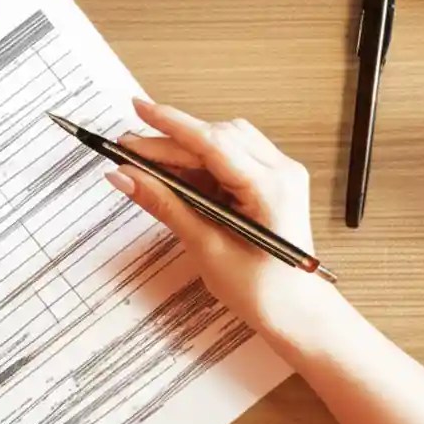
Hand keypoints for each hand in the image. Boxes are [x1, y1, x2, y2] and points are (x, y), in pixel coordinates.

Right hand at [105, 98, 335, 339]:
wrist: (298, 312)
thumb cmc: (264, 291)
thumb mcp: (207, 248)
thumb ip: (166, 206)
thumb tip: (126, 177)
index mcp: (271, 188)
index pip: (213, 142)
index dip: (171, 124)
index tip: (138, 111)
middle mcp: (281, 172)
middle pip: (216, 137)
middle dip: (170, 141)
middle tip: (127, 150)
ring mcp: (279, 174)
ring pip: (223, 142)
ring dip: (184, 151)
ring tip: (147, 166)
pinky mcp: (271, 181)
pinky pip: (230, 158)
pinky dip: (200, 164)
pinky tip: (175, 177)